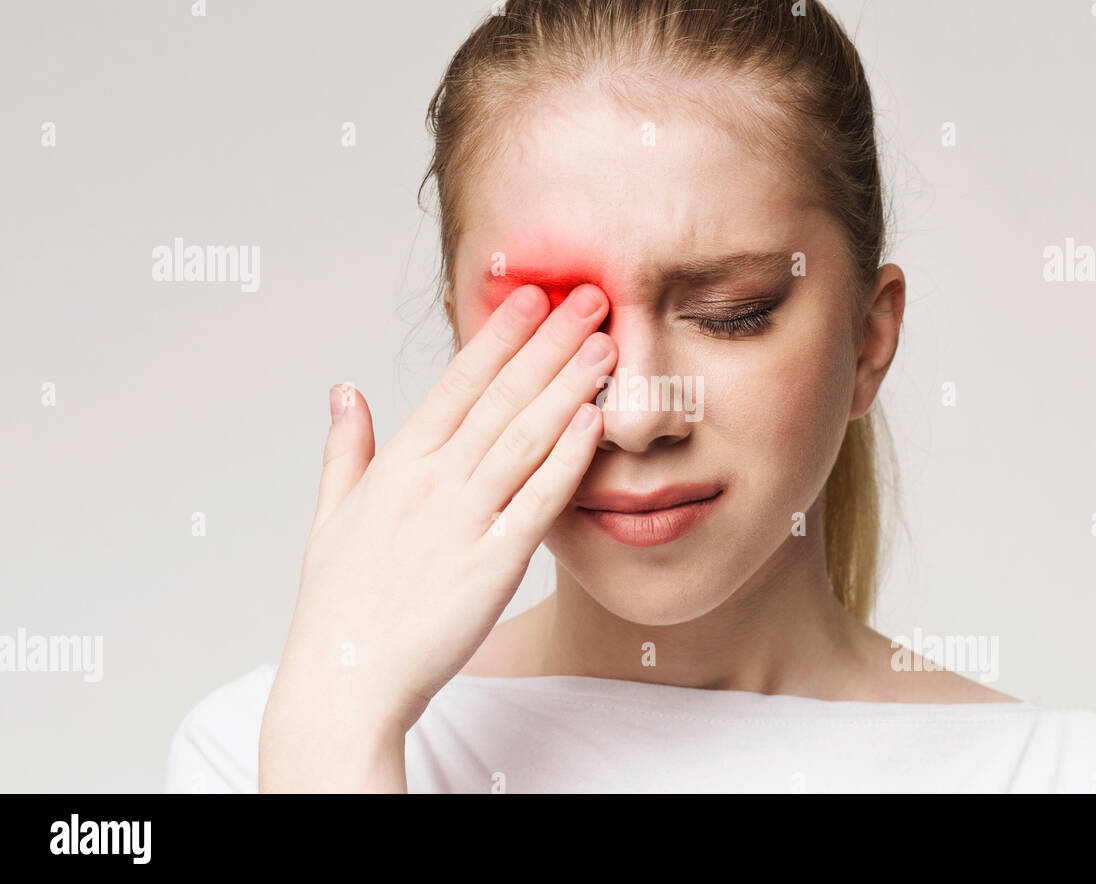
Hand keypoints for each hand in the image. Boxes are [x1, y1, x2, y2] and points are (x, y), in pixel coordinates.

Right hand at [259, 283, 615, 790]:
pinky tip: (594, 422)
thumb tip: (345, 389)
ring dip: (567, 386)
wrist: (345, 681)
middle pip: (501, 398)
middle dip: (548, 343)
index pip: (456, 384)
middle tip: (590, 297)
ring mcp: (462, 522)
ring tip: (605, 343)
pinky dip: (566, 459)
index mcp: (396, 467)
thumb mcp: (330, 517)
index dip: (498, 336)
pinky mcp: (492, 564)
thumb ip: (345, 449)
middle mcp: (431, 484)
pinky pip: (537, 502)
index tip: (530, 295)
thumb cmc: (338, 604)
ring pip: (524, 438)